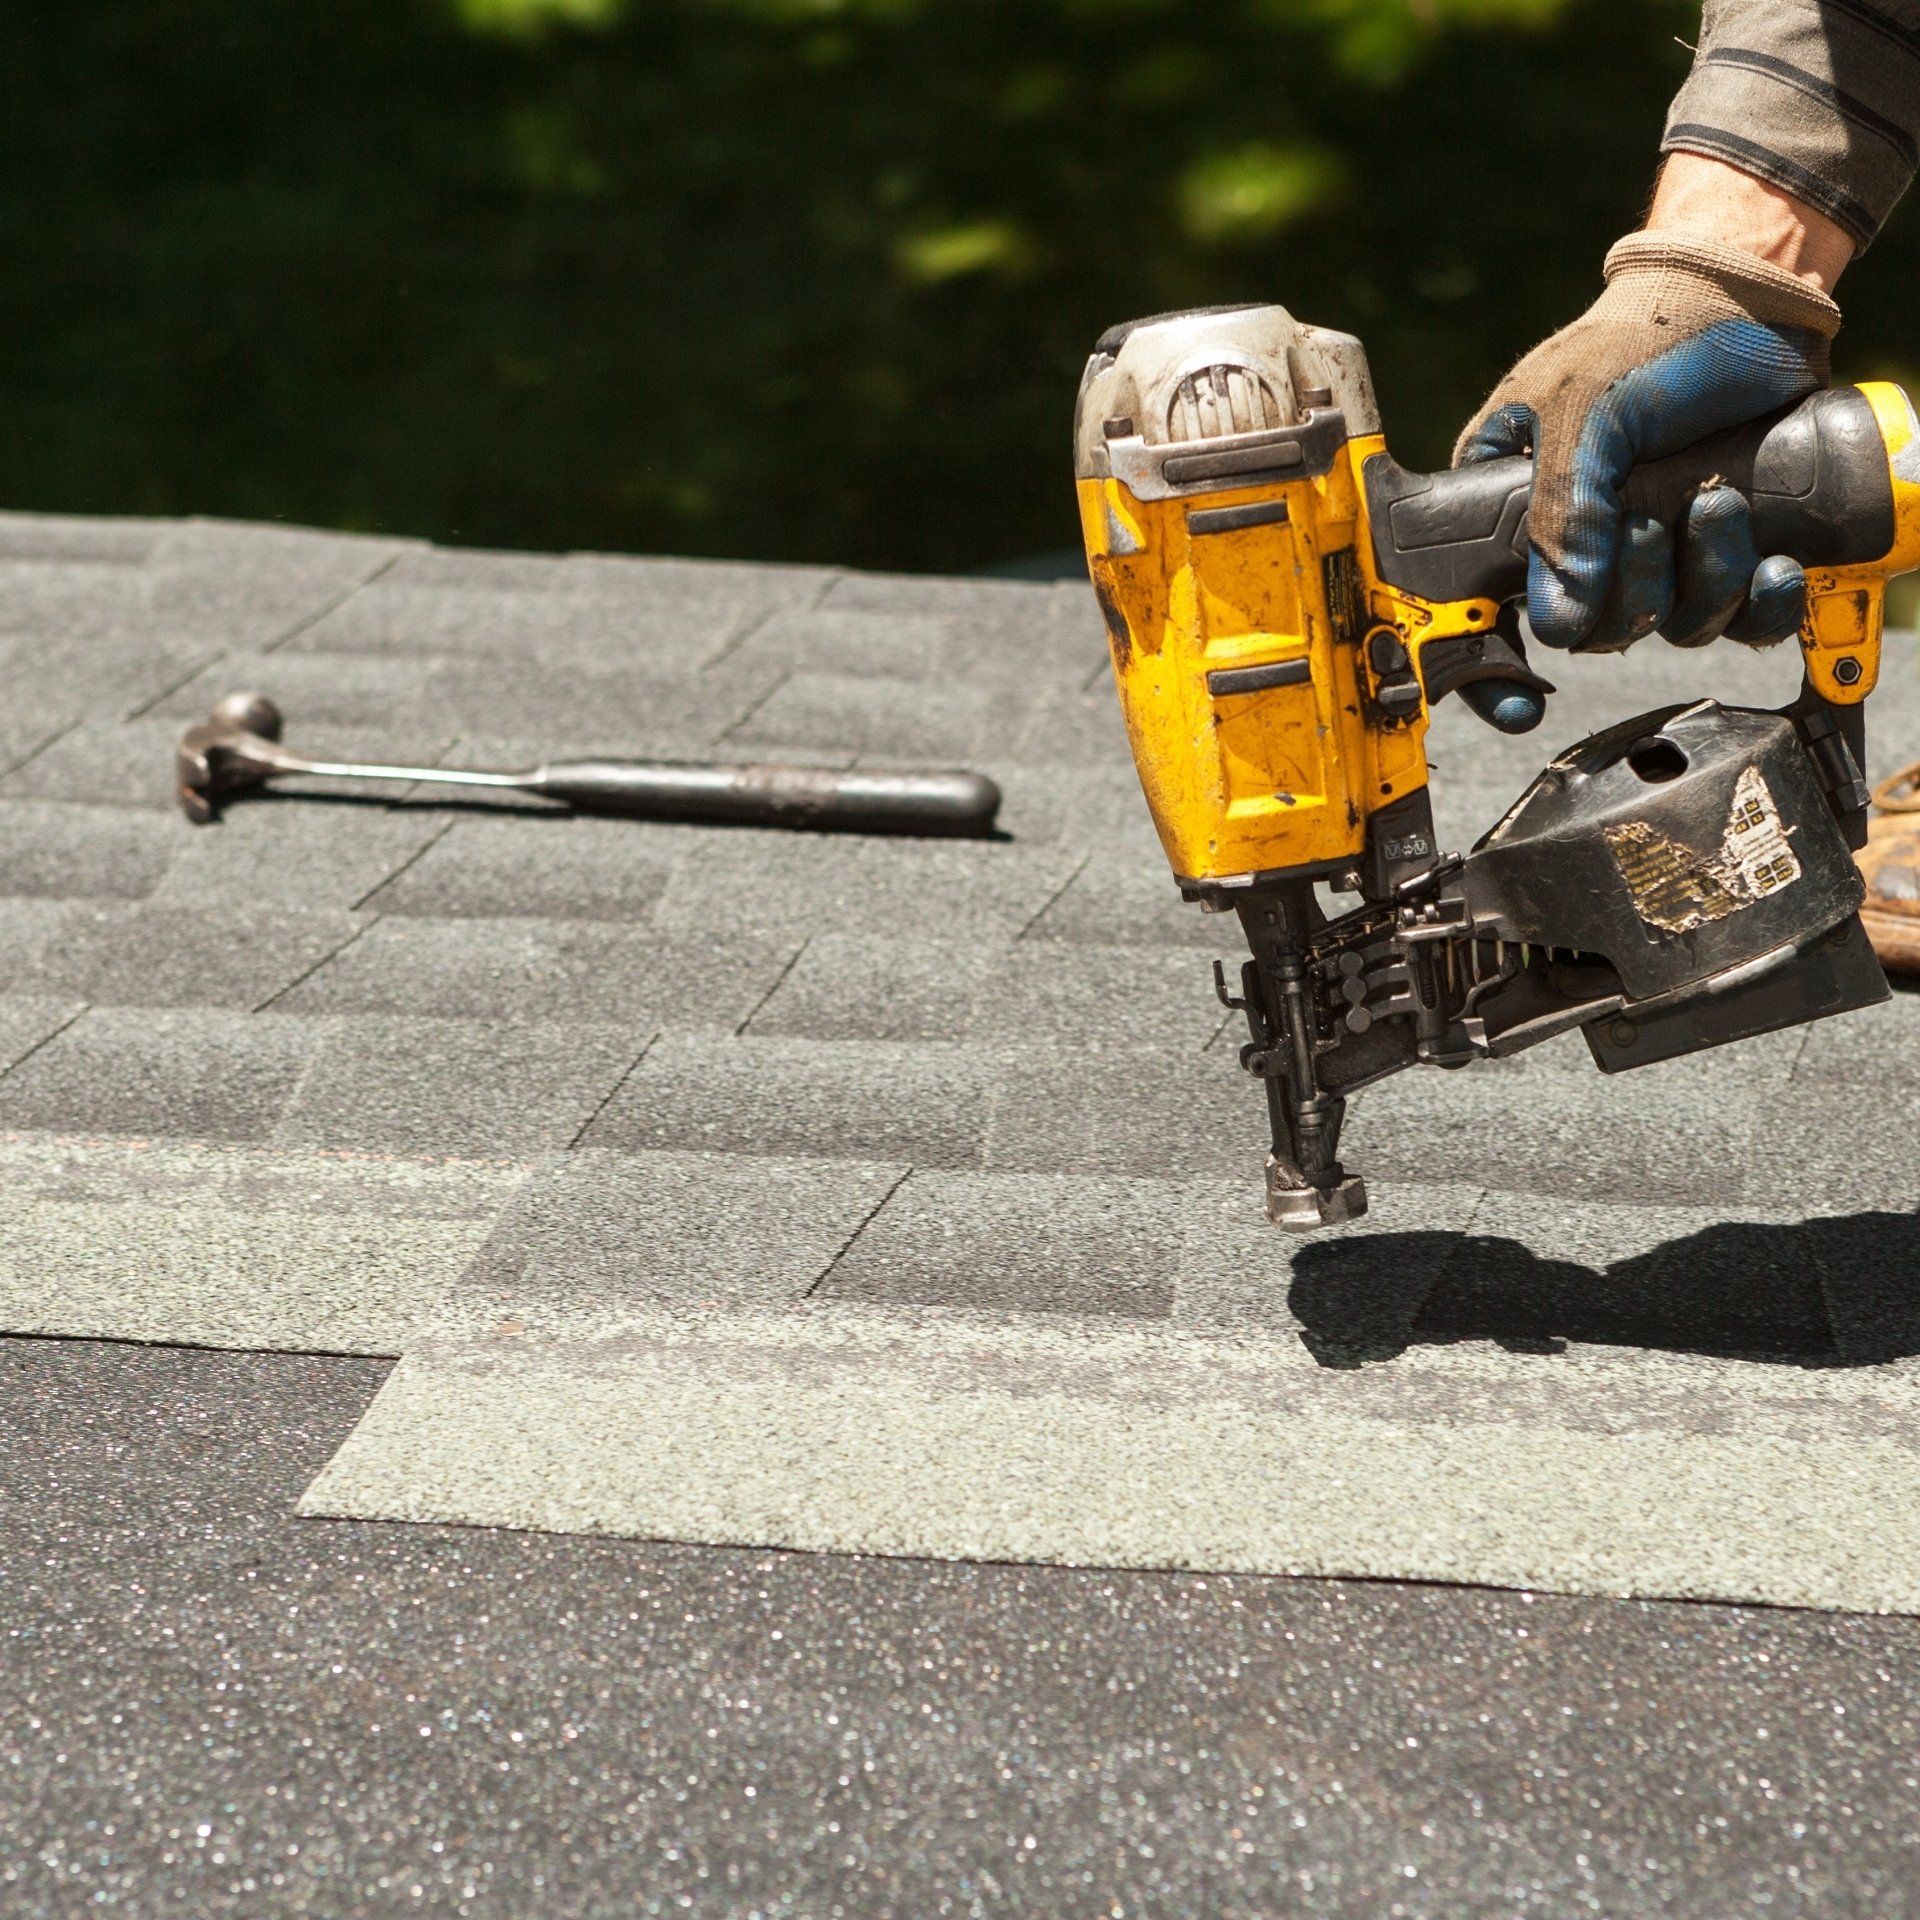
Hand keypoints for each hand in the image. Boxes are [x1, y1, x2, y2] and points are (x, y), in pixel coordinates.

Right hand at [1448, 160, 1846, 730]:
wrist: (1752, 299)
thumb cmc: (1647, 335)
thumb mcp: (1583, 410)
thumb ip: (1563, 511)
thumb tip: (1556, 619)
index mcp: (1509, 508)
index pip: (1478, 608)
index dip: (1489, 668)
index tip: (1517, 698)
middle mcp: (1577, 541)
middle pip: (1590, 632)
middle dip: (1635, 593)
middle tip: (1656, 523)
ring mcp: (1652, 551)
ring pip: (1666, 627)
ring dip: (1705, 581)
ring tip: (1721, 504)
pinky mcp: (1719, 551)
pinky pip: (1736, 620)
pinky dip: (1760, 606)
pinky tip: (1773, 566)